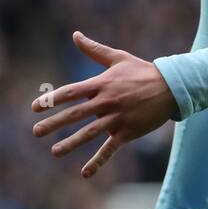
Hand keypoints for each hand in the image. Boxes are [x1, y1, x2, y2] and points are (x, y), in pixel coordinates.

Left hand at [31, 31, 176, 177]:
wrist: (172, 87)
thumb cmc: (143, 71)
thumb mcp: (118, 57)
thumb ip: (94, 49)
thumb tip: (75, 35)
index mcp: (101, 84)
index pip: (70, 92)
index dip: (51, 100)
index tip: (35, 107)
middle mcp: (106, 102)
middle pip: (75, 114)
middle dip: (54, 123)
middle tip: (36, 132)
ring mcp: (117, 118)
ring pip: (89, 133)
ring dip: (71, 143)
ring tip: (55, 152)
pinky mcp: (128, 132)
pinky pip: (109, 149)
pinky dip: (97, 161)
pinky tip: (85, 173)